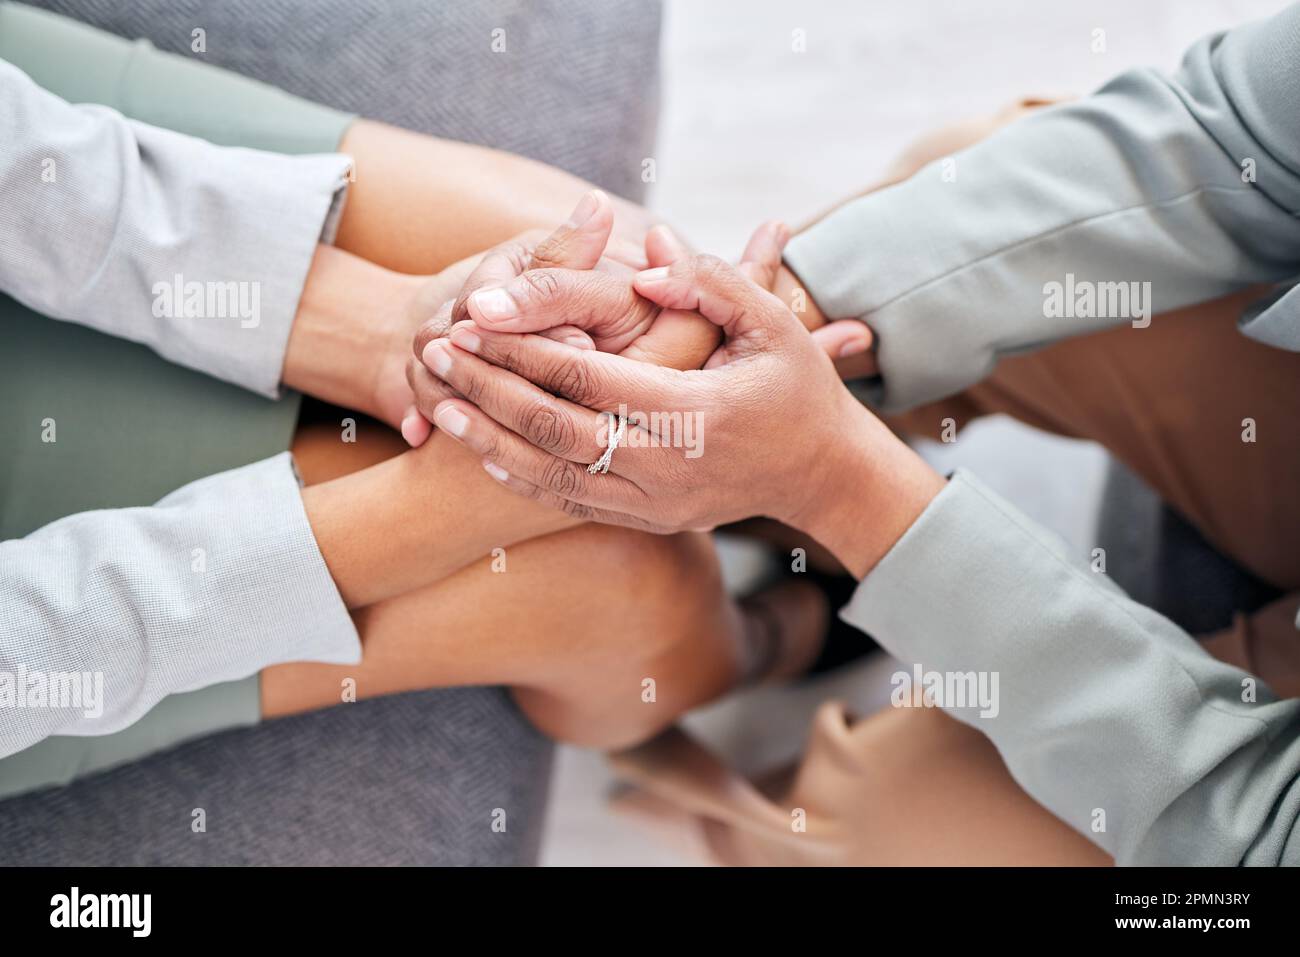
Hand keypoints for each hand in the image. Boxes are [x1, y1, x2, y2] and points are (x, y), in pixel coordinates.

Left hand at [411, 250, 945, 576]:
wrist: (824, 476)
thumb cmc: (801, 390)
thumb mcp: (776, 324)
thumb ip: (715, 282)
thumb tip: (648, 255)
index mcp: (697, 411)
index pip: (588, 376)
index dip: (523, 347)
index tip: (472, 318)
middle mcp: (669, 464)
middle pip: (554, 426)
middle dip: (489, 389)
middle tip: (435, 352)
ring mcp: (656, 500)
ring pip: (552, 473)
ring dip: (490, 439)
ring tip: (439, 406)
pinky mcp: (649, 520)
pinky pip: (572, 503)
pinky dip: (523, 479)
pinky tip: (484, 453)